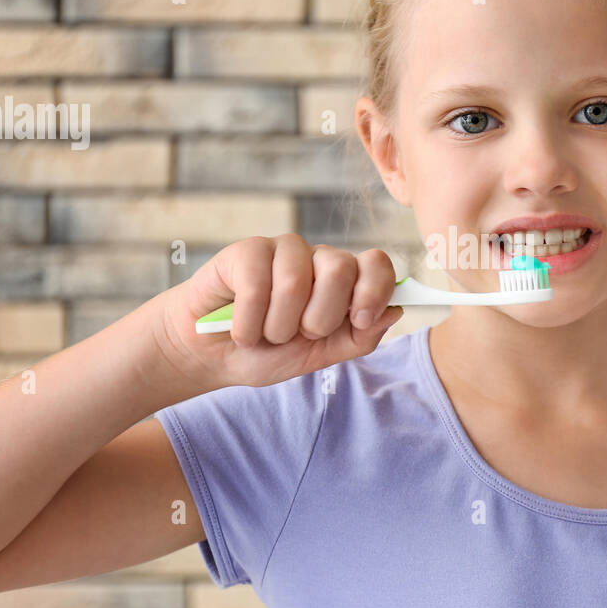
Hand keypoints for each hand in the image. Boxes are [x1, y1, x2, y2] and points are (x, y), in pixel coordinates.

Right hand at [154, 234, 402, 392]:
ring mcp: (281, 250)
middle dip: (319, 318)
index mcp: (342, 281)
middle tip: (297, 334)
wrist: (211, 357)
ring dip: (277, 326)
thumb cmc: (266, 352)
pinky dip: (247, 322)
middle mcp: (316, 259)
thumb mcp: (319, 356)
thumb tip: (395, 311)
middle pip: (340, 268)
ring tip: (264, 335)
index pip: (376, 264)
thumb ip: (358, 338)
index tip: (359, 320)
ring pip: (295, 281)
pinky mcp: (245, 251)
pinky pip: (256, 285)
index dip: (375, 290)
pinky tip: (239, 329)